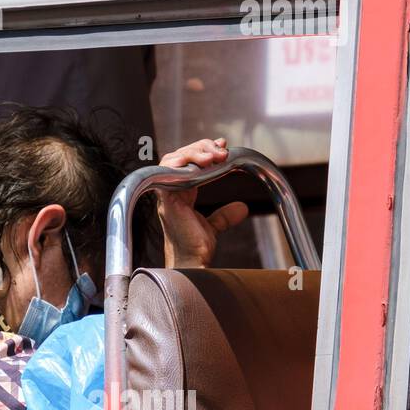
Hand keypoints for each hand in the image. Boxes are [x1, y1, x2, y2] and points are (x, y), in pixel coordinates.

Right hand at [156, 138, 247, 268]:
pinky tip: (203, 162)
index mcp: (179, 195)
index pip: (186, 164)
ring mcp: (167, 194)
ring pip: (172, 159)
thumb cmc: (196, 248)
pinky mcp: (168, 198)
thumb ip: (224, 216)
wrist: (192, 262)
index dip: (202, 152)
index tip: (222, 148)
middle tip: (221, 149)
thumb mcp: (213, 226)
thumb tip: (241, 207)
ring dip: (194, 152)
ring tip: (214, 154)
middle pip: (178, 157)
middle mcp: (170, 191)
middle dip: (200, 147)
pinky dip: (182, 162)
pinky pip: (167, 172)